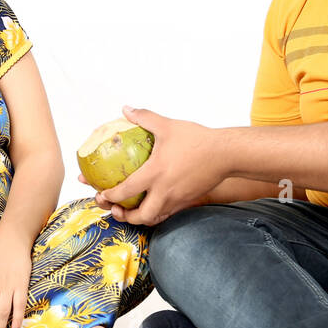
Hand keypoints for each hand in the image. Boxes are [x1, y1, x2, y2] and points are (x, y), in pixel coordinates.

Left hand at [81, 105, 225, 226]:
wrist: (226, 154)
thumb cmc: (197, 139)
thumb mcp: (167, 126)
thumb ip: (144, 118)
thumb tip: (126, 109)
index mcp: (155, 173)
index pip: (126, 191)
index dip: (110, 196)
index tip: (101, 193)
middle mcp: (165, 191)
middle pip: (140, 217)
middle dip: (124, 217)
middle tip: (115, 209)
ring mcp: (177, 199)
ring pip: (154, 219)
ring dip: (139, 218)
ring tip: (130, 211)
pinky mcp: (187, 201)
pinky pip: (167, 214)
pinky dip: (156, 213)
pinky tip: (151, 204)